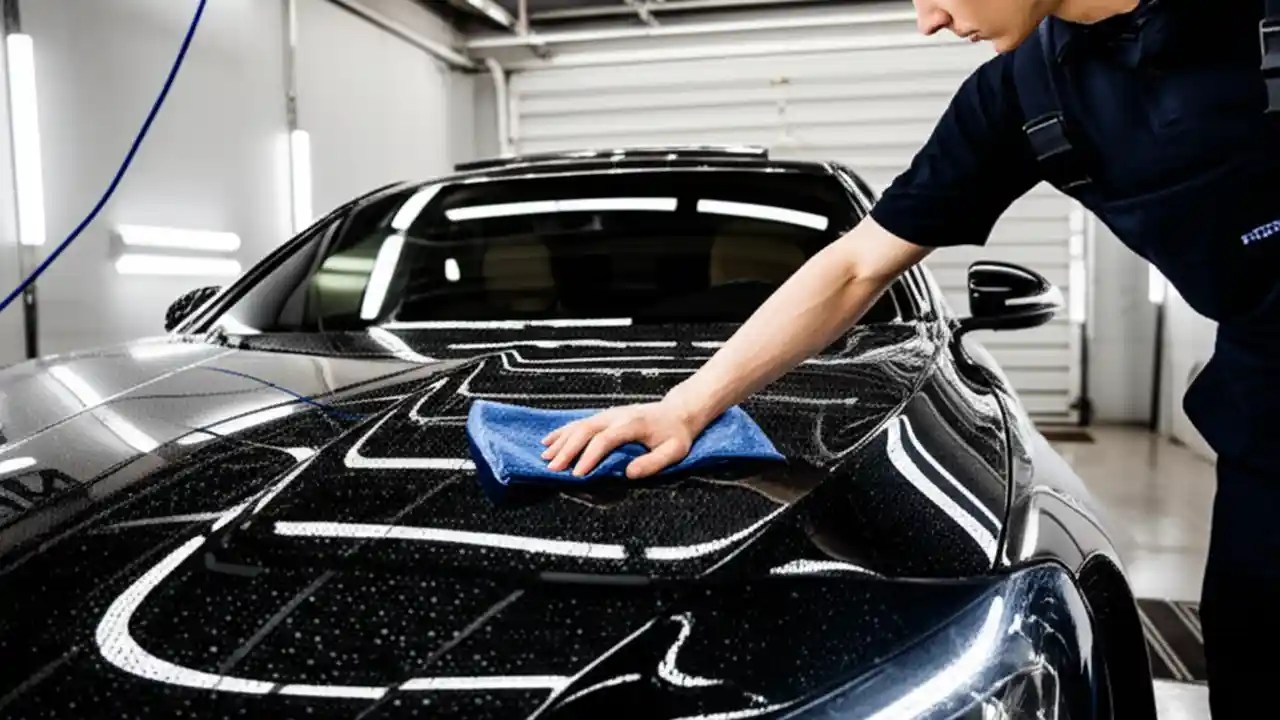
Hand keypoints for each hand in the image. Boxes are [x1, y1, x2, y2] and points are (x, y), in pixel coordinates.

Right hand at [540, 400, 700, 478]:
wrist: (677, 413)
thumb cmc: (675, 434)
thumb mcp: (674, 451)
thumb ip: (653, 463)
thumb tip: (629, 474)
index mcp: (632, 424)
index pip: (605, 440)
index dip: (590, 457)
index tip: (578, 474)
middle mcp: (616, 417)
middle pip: (586, 431)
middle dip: (568, 450)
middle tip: (554, 469)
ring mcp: (608, 415)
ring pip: (579, 425)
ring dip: (561, 442)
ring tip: (546, 458)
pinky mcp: (604, 417)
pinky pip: (579, 423)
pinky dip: (562, 432)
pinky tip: (548, 441)